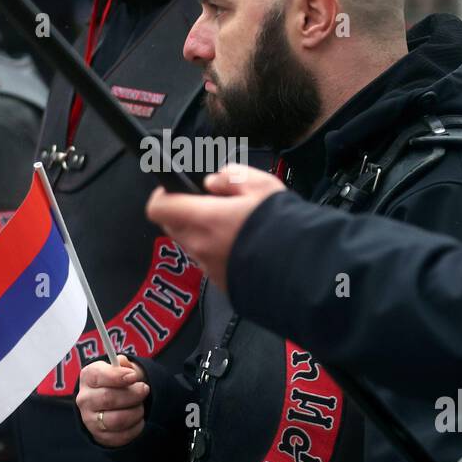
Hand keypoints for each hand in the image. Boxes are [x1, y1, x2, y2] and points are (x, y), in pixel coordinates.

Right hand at [76, 354, 148, 446]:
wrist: (110, 404)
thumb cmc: (117, 382)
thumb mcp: (121, 368)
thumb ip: (124, 365)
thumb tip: (123, 363)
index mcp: (88, 377)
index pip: (99, 376)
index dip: (118, 376)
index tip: (133, 376)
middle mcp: (85, 399)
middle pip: (108, 398)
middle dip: (132, 394)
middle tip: (144, 389)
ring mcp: (90, 420)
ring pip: (117, 420)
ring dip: (136, 412)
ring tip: (140, 406)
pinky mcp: (100, 436)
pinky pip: (122, 436)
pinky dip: (136, 427)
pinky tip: (138, 419)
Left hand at [146, 164, 285, 291]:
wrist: (302, 271)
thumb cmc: (281, 225)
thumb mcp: (260, 185)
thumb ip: (230, 177)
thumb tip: (213, 182)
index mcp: (203, 219)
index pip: (158, 208)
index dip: (163, 195)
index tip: (175, 189)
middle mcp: (199, 246)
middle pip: (173, 226)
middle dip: (185, 213)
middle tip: (212, 205)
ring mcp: (209, 268)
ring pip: (192, 245)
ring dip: (203, 234)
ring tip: (235, 226)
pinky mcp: (222, 284)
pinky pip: (210, 263)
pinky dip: (219, 252)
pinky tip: (244, 246)